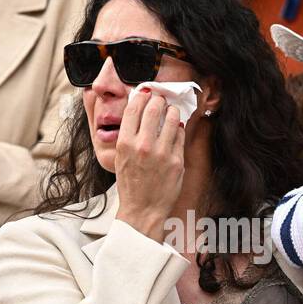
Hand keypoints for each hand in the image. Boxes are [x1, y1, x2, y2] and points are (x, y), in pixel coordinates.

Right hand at [114, 88, 184, 241]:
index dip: (142, 95)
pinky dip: (179, 129)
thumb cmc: (131, 184)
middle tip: (160, 101)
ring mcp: (162, 153)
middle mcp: (143, 146)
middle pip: (154, 108)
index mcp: (125, 143)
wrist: (142, 210)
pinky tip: (176, 130)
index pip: (134, 108)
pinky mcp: (177, 161)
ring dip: (172, 111)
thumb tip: (138, 110)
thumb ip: (129, 134)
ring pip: (172, 118)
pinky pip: (181, 135)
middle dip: (159, 100)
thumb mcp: (121, 157)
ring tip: (171, 112)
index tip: (146, 92)